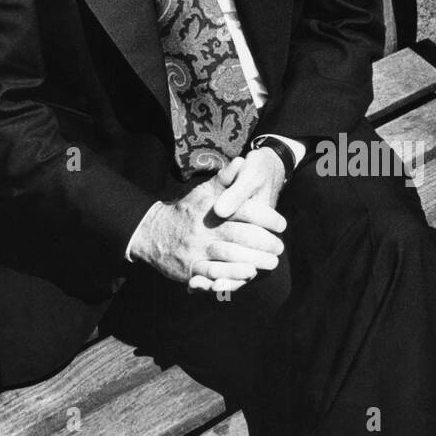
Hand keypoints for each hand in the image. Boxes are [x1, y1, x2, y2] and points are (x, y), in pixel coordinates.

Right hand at [128, 163, 285, 292]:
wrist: (153, 232)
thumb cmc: (187, 211)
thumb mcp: (204, 192)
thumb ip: (225, 179)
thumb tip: (242, 161)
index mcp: (212, 207)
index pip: (245, 210)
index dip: (267, 218)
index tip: (282, 224)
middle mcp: (205, 227)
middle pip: (242, 235)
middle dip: (265, 243)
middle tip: (279, 247)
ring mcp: (197, 248)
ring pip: (230, 255)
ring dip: (255, 260)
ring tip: (271, 262)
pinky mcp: (190, 267)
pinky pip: (213, 272)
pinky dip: (233, 274)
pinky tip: (249, 274)